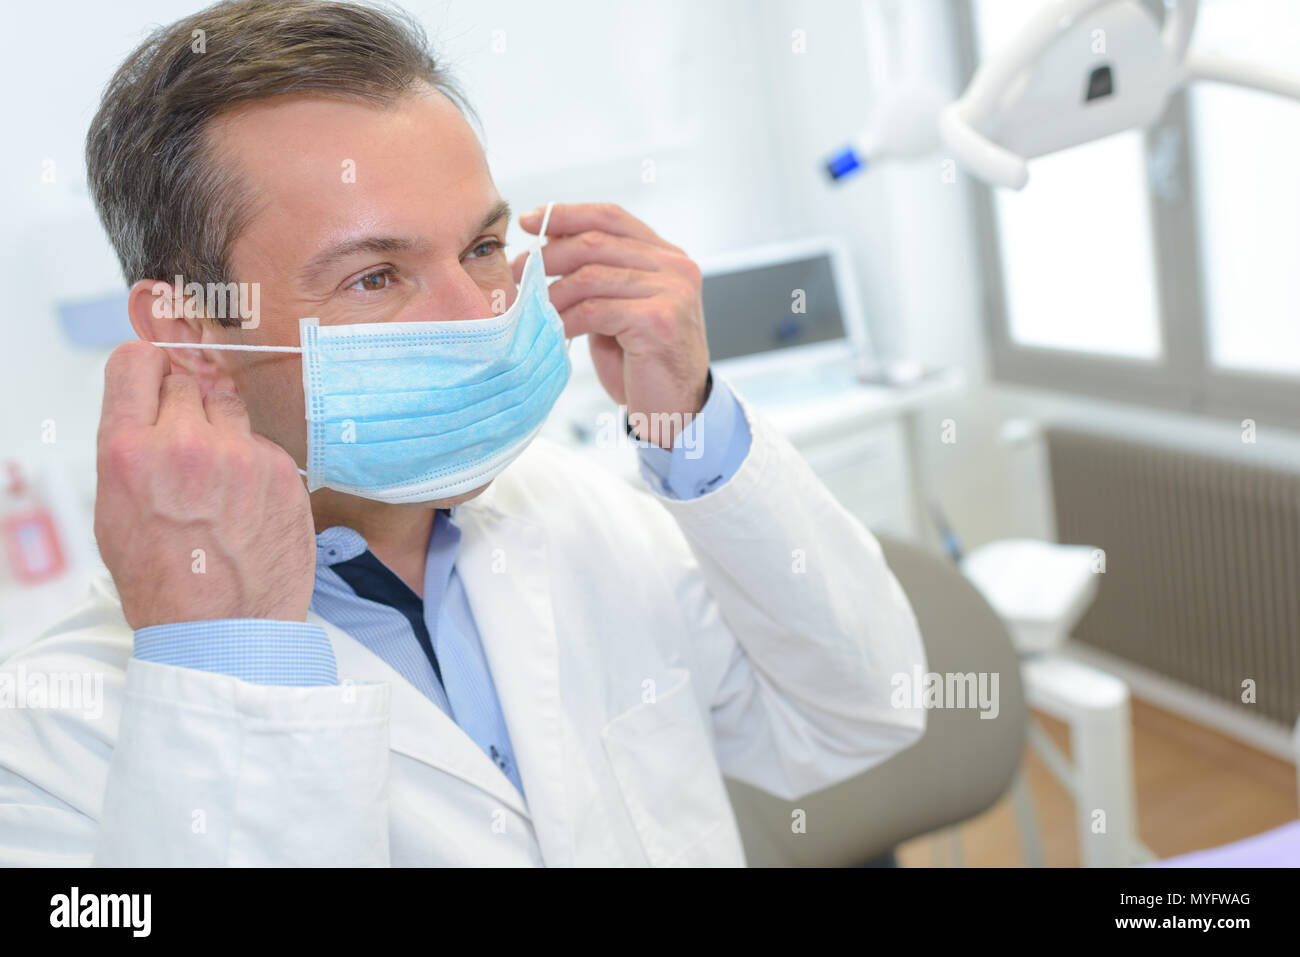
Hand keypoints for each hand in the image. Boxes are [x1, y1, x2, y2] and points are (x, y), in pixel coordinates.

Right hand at [94, 341, 315, 628]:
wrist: (221, 632)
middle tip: (188, 456)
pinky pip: (264, 447)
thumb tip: (153, 408)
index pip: (137, 361)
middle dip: (187, 412)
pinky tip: (248, 508)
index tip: (156, 385)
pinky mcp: (282, 472)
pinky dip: (257, 468)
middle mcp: (186, 442)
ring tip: (219, 487)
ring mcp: (241, 455)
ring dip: (225, 435)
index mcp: (130, 450)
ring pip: (231, 410)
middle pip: (189, 384)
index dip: (148, 371)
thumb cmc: (162, 580)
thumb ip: (132, 448)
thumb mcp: (115, 510)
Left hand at [513, 202, 708, 448]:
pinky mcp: (658, 320)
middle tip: (519, 270)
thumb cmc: (643, 364)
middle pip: (596, 242)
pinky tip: (554, 332)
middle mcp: (676, 268)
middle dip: (548, 255)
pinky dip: (565, 320)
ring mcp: (671, 293)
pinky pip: (593, 310)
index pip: (612, 217)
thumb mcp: (619, 309)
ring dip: (552, 293)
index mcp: (668, 258)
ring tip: (534, 308)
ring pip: (590, 276)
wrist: (675, 412)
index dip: (566, 214)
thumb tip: (550, 244)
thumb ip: (598, 277)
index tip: (529, 220)